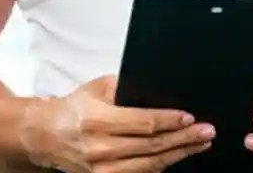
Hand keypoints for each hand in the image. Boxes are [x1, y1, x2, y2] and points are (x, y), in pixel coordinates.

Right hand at [22, 75, 215, 172]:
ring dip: (179, 154)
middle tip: (207, 132)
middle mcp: (100, 148)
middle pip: (152, 145)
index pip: (143, 123)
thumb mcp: (96, 88)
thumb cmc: (73, 108)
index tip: (191, 117)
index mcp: (97, 120)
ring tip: (199, 145)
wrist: (45, 135)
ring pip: (150, 164)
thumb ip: (125, 87)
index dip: (170, 121)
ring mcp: (102, 169)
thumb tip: (157, 87)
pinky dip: (161, 166)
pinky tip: (176, 156)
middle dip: (184, 139)